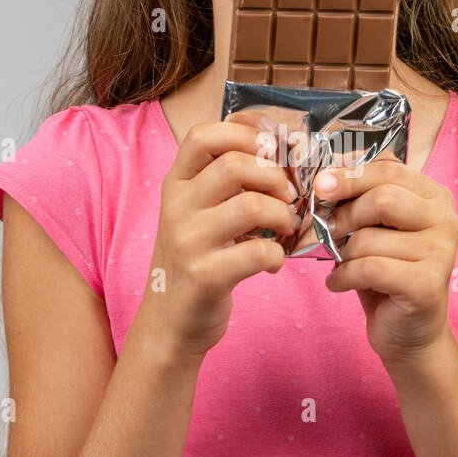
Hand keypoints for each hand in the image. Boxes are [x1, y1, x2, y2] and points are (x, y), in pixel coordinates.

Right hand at [141, 115, 297, 358]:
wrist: (169, 324)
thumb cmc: (196, 259)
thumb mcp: (196, 212)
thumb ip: (224, 180)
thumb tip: (276, 141)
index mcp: (175, 185)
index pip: (203, 135)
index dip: (245, 132)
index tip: (273, 147)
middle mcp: (176, 208)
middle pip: (235, 165)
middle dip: (275, 177)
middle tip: (288, 197)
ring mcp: (187, 242)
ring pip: (252, 206)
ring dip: (283, 215)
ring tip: (286, 229)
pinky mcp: (205, 276)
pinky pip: (259, 251)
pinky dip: (277, 256)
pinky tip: (273, 263)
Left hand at [314, 157, 457, 365]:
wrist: (409, 332)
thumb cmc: (388, 274)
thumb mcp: (376, 229)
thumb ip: (362, 198)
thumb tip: (326, 176)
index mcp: (436, 198)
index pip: (390, 170)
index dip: (350, 175)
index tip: (321, 185)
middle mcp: (446, 220)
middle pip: (382, 198)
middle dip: (344, 215)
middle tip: (328, 231)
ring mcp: (442, 253)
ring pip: (369, 238)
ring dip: (342, 254)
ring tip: (342, 264)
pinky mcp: (428, 284)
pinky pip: (369, 269)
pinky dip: (343, 276)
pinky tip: (339, 283)